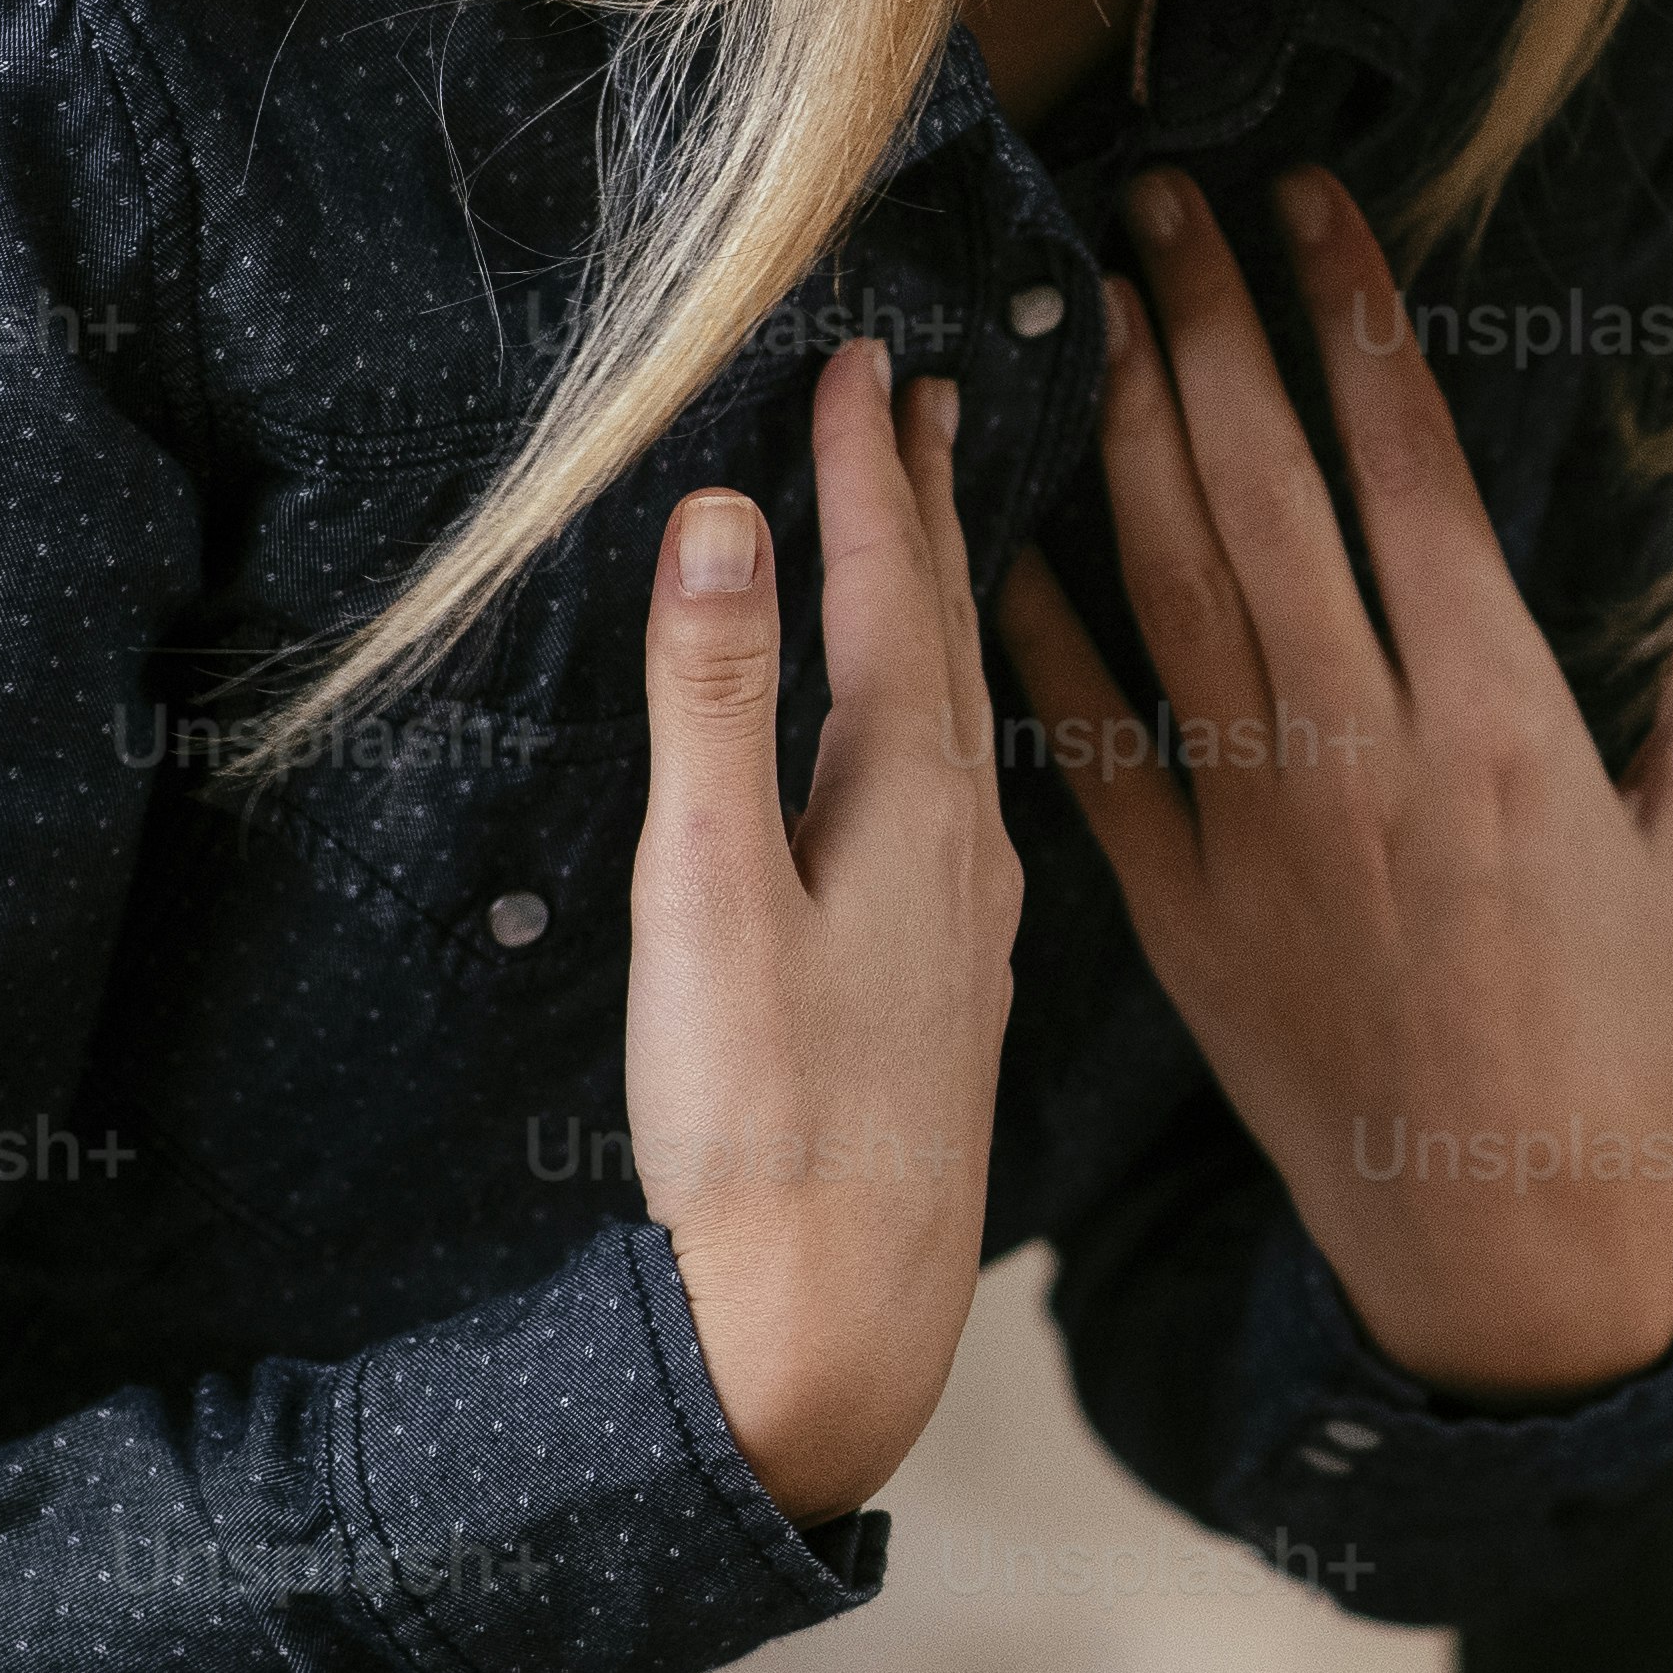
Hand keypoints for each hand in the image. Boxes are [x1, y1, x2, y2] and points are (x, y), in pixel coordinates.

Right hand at [628, 338, 1024, 1522]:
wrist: (834, 1318)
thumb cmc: (758, 1117)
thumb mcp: (702, 893)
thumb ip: (707, 706)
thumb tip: (718, 521)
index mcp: (908, 799)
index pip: (894, 587)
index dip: (868, 468)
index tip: (862, 354)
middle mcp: (965, 840)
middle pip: (952, 629)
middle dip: (927, 504)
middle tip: (927, 390)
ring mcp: (967, 914)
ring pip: (970, 710)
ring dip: (949, 601)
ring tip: (938, 521)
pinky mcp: (946, 980)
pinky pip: (965, 792)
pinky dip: (949, 714)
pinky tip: (938, 743)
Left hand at [993, 161, 1672, 1394]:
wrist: (1505, 1252)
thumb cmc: (1625, 1041)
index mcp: (1507, 730)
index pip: (1410, 473)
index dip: (1352, 322)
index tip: (1310, 205)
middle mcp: (1369, 762)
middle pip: (1263, 497)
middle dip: (1208, 327)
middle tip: (1162, 197)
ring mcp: (1260, 836)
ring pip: (1166, 589)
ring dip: (1120, 430)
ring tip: (1094, 299)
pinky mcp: (1180, 911)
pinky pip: (1091, 743)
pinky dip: (1037, 625)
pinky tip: (996, 519)